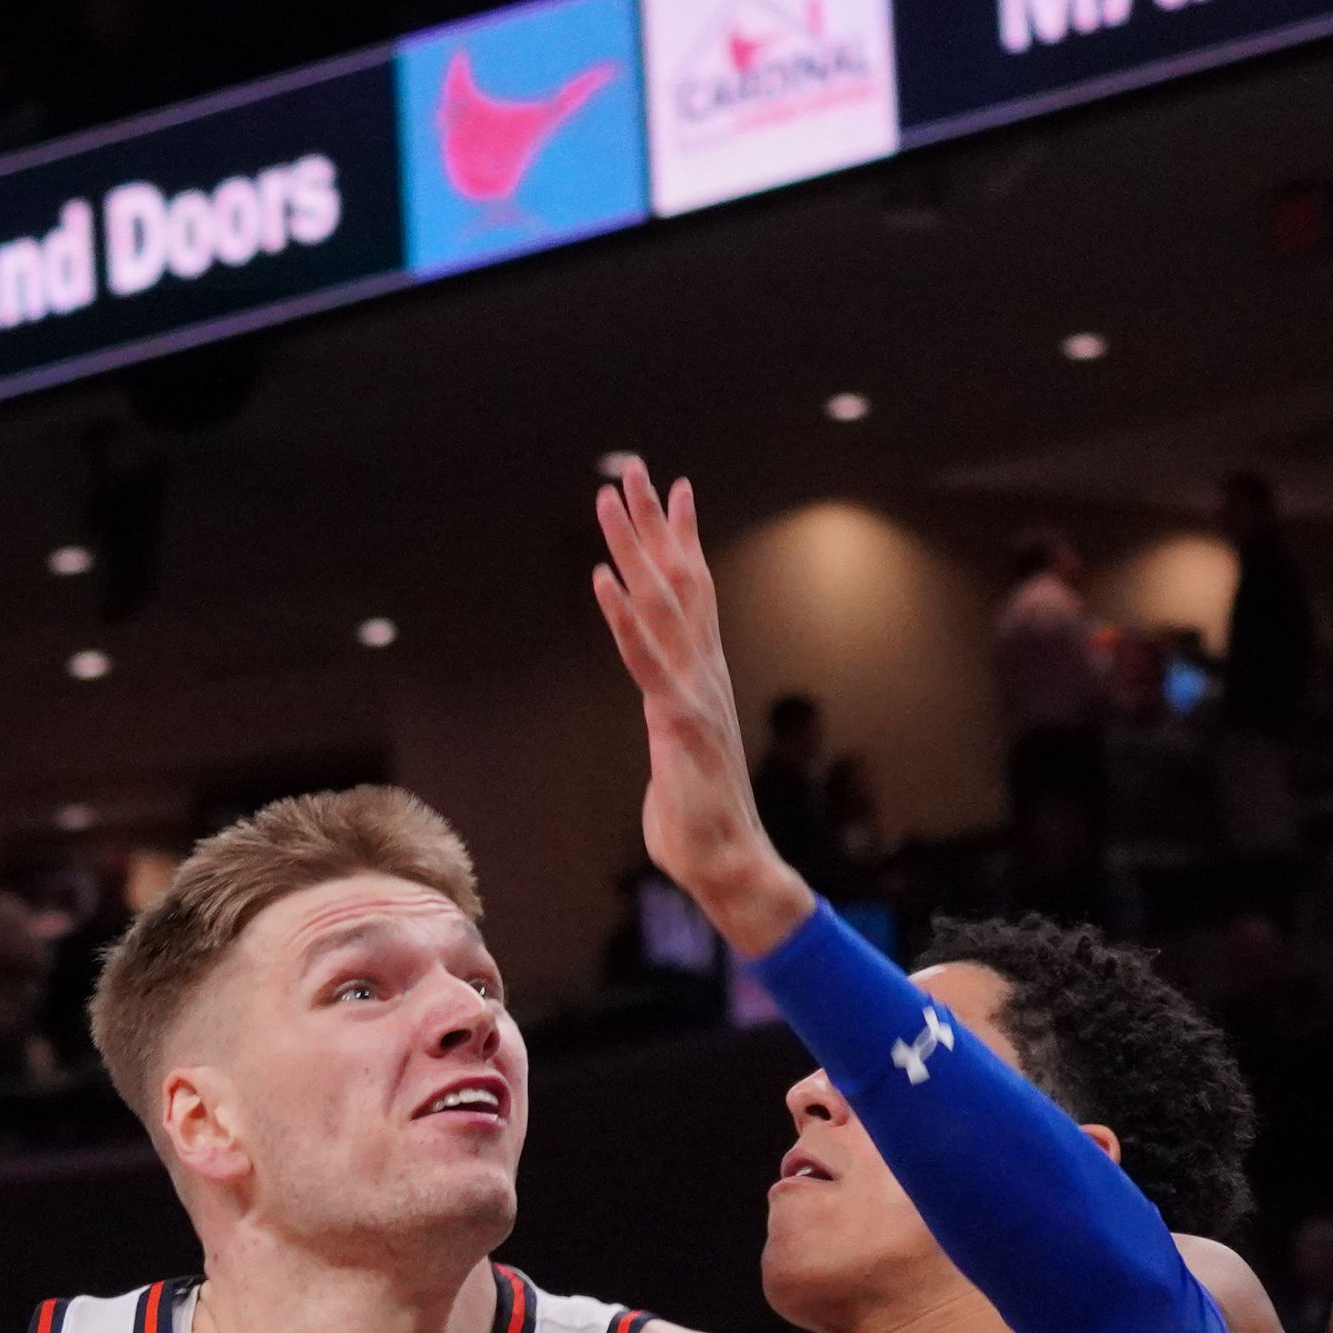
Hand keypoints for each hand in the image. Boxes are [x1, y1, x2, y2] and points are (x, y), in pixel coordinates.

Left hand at [588, 460, 809, 954]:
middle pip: (678, 579)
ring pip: (660, 604)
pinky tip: (602, 579)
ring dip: (634, 548)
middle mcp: (703, 671)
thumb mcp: (678, 760)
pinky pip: (644, 659)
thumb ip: (672, 732)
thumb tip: (669, 731)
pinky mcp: (678, 719)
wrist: (730, 864)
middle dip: (654, 522)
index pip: (692, 592)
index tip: (671, 489)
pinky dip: (623, 618)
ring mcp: (693, 691)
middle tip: (634, 467)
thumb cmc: (700, 824)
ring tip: (610, 499)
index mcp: (702, 676)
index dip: (680, 539)